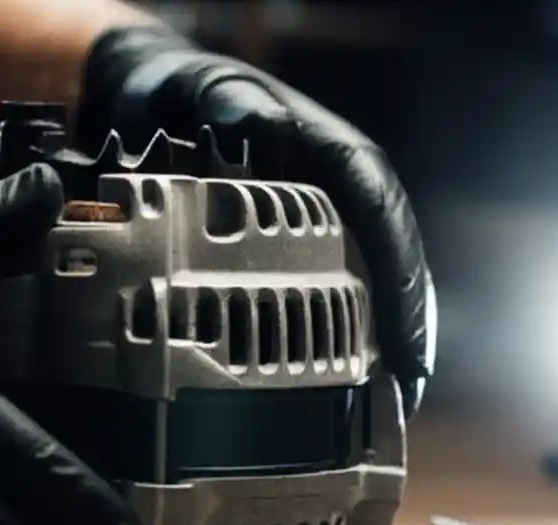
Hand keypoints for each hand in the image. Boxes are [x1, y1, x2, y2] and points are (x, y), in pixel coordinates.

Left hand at [79, 27, 437, 415]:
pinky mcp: (289, 246)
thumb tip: (271, 131)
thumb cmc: (186, 90)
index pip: (382, 217)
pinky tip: (335, 382)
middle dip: (403, 328)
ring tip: (388, 404)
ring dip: (378, 342)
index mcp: (331, 154)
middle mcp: (338, 192)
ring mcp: (319, 221)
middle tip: (407, 394)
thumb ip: (235, 104)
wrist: (149, 95)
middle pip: (389, 262)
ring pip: (366, 283)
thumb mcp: (207, 87)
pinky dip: (335, 337)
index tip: (407, 345)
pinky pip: (326, 292)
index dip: (400, 284)